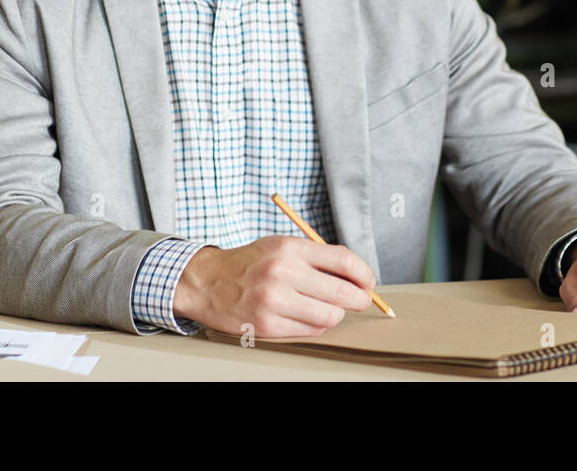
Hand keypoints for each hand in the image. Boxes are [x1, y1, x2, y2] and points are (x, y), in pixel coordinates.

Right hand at [173, 236, 376, 337]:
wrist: (207, 281)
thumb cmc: (251, 263)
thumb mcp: (281, 245)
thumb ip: (317, 257)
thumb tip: (357, 278)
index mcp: (290, 248)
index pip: (344, 261)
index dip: (365, 275)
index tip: (369, 282)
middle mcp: (283, 273)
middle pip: (343, 293)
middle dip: (360, 300)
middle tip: (360, 300)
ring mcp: (274, 301)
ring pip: (330, 316)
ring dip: (335, 315)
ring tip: (327, 308)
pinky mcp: (267, 325)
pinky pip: (310, 331)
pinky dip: (316, 326)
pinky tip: (308, 317)